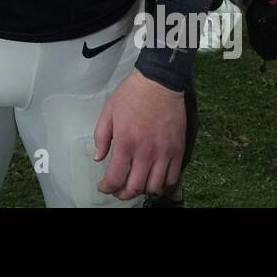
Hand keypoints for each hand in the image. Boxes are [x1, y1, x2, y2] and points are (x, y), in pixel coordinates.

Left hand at [93, 69, 186, 199]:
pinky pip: (173, 177)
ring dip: (143, 190)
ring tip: (136, 184)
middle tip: (118, 190)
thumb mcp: (108, 112)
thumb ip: (101, 137)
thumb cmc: (131, 95)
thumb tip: (99, 158)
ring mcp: (164, 153)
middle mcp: (145, 152)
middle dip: (123, 194)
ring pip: (155, 186)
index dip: (107, 188)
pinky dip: (163, 183)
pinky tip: (155, 177)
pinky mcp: (178, 150)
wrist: (159, 82)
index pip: (116, 178)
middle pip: (135, 188)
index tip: (104, 187)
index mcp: (125, 143)